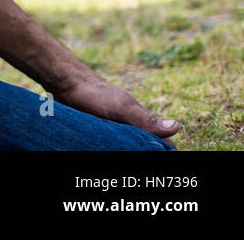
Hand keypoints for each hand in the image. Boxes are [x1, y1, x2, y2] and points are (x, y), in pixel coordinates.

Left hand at [52, 72, 180, 141]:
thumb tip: (176, 127)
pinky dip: (108, 149)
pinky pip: (107, 146)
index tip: (162, 159)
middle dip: (144, 152)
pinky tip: (103, 150)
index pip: (161, 145)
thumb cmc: (96, 94)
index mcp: (143, 124)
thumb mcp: (122, 107)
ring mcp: (115, 131)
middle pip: (144, 148)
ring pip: (126, 147)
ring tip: (115, 152)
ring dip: (125, 151)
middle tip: (127, 153)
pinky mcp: (99, 133)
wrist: (67, 84)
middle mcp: (131, 128)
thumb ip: (146, 118)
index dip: (163, 152)